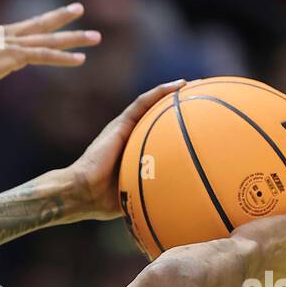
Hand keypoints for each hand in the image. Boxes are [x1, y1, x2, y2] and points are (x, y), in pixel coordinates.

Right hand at [0, 4, 99, 94]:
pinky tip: (80, 60)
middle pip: (38, 24)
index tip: (44, 30)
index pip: (18, 31)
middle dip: (60, 16)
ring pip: (49, 40)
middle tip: (79, 9)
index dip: (32, 32)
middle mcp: (5, 33)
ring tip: (95, 38)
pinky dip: (63, 58)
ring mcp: (12, 44)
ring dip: (74, 39)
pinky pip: (45, 56)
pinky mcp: (16, 57)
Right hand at [67, 79, 186, 219]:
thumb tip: (180, 202)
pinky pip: (143, 103)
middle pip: (157, 115)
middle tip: (201, 97)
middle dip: (179, 105)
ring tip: (193, 85)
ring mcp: (125, 128)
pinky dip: (160, 92)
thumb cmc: (105, 200)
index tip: (200, 123)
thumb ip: (155, 191)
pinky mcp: (120, 123)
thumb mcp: (138, 193)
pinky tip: (178, 86)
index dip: (178, 127)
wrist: (84, 192)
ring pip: (152, 104)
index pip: (159, 134)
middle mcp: (131, 136)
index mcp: (136, 152)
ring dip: (172, 92)